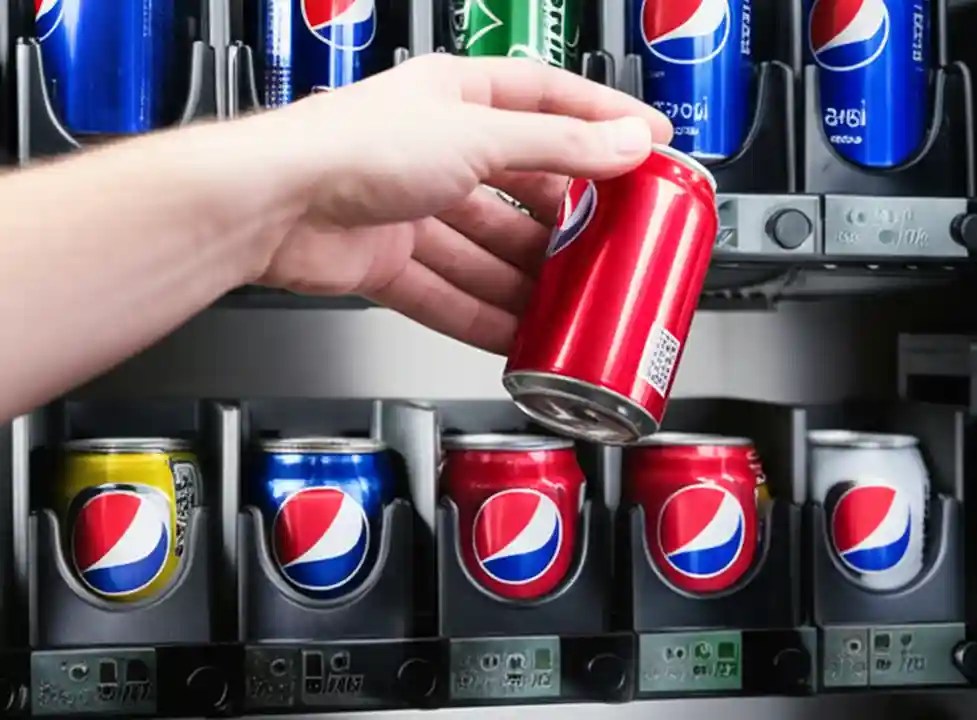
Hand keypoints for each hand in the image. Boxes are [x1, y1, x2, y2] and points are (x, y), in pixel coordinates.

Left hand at [248, 54, 672, 353]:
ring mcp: (412, 209)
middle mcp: (436, 149)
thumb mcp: (475, 135)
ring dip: (530, 281)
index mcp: (457, 97)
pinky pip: (452, 295)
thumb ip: (557, 146)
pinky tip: (519, 336)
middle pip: (522, 187)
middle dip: (569, 220)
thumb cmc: (349, 146)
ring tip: (576, 304)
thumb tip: (625, 142)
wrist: (269, 205)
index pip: (547, 100)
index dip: (601, 120)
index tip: (647, 144)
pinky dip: (485, 318)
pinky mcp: (389, 262)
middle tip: (615, 244)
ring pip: (489, 250)